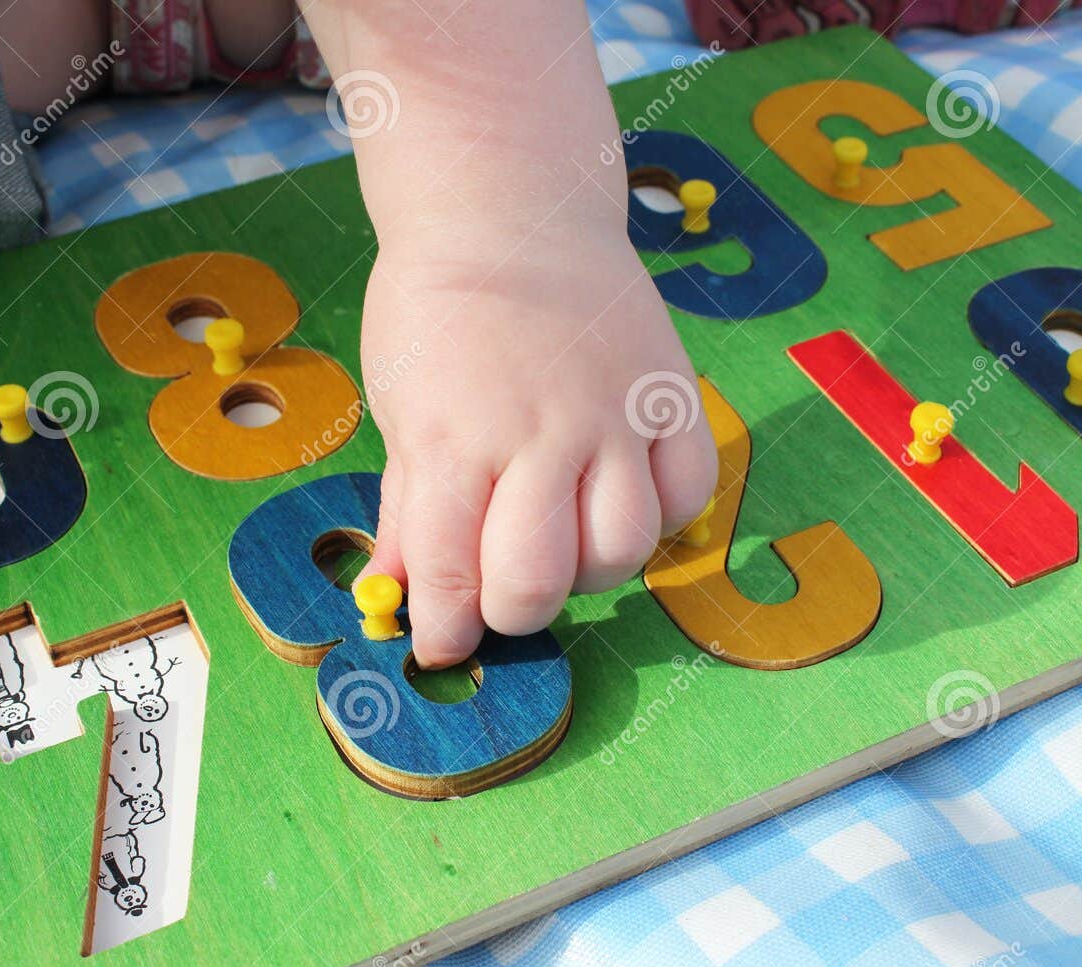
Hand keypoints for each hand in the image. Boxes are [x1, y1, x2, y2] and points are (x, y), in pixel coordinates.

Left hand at [359, 224, 716, 667]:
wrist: (512, 210)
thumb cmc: (440, 312)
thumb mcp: (400, 407)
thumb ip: (408, 507)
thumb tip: (393, 595)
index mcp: (454, 438)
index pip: (450, 574)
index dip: (444, 631)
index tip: (444, 642)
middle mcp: (539, 434)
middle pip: (539, 582)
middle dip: (513, 611)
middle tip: (502, 591)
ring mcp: (613, 415)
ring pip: (622, 550)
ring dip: (588, 571)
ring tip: (564, 540)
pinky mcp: (669, 395)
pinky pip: (688, 495)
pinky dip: (660, 519)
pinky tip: (621, 499)